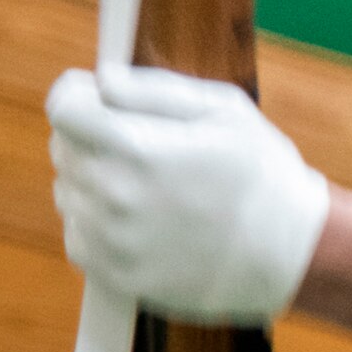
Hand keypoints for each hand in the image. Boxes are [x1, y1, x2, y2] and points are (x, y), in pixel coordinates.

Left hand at [48, 67, 330, 323]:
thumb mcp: (224, 111)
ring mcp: (111, 240)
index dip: (76, 94)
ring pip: (68, 191)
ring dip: (94, 178)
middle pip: (62, 148)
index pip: (63, 109)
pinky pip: (78, 234)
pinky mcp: (114, 274)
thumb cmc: (261, 172)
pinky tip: (142, 216)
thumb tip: (101, 78)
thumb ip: (154, 90)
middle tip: (141, 141)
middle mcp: (114, 195)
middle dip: (90, 134)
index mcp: (139, 148)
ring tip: (149, 183)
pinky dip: (98, 221)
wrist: (288, 252)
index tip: (96, 95)